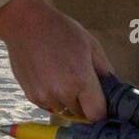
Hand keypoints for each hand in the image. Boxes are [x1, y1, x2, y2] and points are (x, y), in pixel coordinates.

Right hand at [0, 0, 110, 120]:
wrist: (25, 24)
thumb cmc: (60, 30)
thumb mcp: (91, 45)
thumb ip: (105, 71)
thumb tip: (112, 90)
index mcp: (81, 80)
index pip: (97, 114)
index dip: (101, 110)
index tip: (101, 102)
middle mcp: (62, 94)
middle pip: (81, 114)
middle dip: (84, 103)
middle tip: (80, 82)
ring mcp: (45, 97)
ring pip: (64, 111)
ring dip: (67, 101)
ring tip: (62, 77)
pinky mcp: (32, 97)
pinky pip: (49, 106)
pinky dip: (52, 98)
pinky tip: (50, 78)